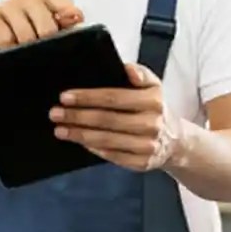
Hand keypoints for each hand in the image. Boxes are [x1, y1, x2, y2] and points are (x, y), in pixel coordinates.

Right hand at [0, 0, 82, 49]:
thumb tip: (77, 20)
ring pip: (26, 35)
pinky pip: (5, 38)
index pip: (64, 4)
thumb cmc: (29, 26)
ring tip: (26, 51)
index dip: (69, 18)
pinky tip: (9, 49)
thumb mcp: (49, 23)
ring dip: (27, 49)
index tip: (72, 27)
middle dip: (47, 43)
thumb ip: (66, 23)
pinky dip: (9, 48)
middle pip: (47, 28)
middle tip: (45, 50)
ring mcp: (8, 5)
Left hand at [51, 63, 182, 171]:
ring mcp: (146, 145)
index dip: (87, 97)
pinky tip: (79, 142)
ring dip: (79, 135)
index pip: (114, 97)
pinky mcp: (141, 163)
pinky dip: (93, 148)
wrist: (176, 141)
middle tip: (55, 113)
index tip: (65, 96)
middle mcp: (151, 124)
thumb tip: (127, 68)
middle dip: (77, 116)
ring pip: (106, 140)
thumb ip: (140, 73)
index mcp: (153, 101)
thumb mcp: (154, 85)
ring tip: (60, 129)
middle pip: (106, 120)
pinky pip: (112, 155)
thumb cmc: (156, 108)